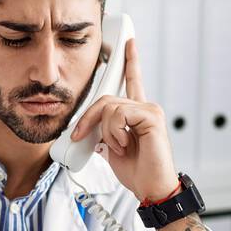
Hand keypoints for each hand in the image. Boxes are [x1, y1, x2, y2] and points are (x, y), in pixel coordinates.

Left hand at [68, 36, 179, 202]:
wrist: (151, 187)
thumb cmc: (138, 171)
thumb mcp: (110, 148)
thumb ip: (101, 132)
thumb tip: (82, 129)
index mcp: (137, 113)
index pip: (132, 81)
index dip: (130, 61)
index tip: (130, 43)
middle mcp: (145, 108)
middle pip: (106, 98)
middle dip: (87, 118)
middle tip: (79, 136)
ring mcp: (150, 110)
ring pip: (109, 107)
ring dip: (105, 132)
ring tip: (118, 147)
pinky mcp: (152, 117)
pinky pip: (118, 115)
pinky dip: (114, 133)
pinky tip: (124, 144)